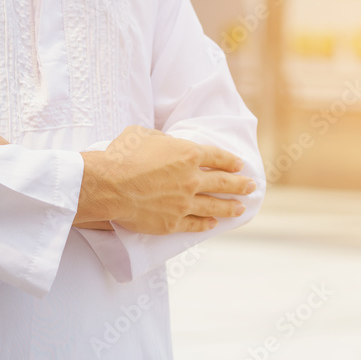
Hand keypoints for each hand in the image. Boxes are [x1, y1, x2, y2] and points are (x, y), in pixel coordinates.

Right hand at [75, 125, 255, 234]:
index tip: (239, 165)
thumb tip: (167, 144)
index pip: (217, 157)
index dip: (230, 161)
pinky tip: (213, 224)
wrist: (109, 185)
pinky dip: (206, 224)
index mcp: (188, 154)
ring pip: (214, 206)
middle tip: (251, 187)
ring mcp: (184, 203)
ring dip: (230, 207)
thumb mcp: (144, 135)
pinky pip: (195, 225)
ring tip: (240, 208)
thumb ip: (163, 140)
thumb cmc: (122, 155)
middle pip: (223, 183)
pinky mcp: (173, 223)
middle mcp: (192, 179)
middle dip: (240, 185)